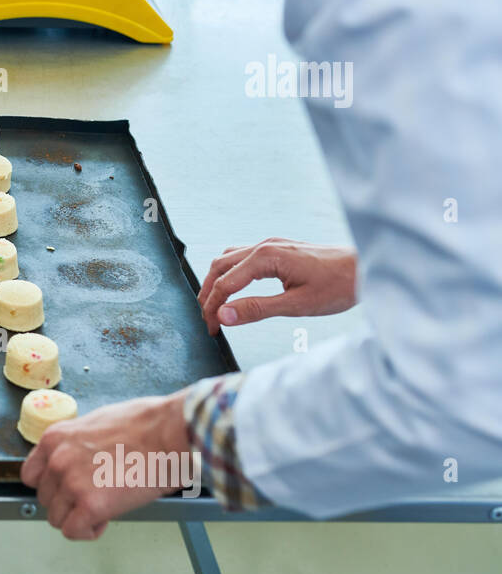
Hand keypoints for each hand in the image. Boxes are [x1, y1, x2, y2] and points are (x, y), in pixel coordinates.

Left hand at [20, 391, 189, 540]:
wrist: (169, 432)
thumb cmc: (145, 424)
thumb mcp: (95, 423)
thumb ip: (76, 444)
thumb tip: (77, 459)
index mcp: (55, 438)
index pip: (31, 475)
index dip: (51, 485)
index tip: (66, 489)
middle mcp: (56, 461)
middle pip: (45, 499)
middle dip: (67, 502)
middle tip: (94, 496)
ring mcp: (71, 484)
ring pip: (56, 518)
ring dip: (78, 517)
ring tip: (104, 505)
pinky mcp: (90, 505)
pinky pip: (73, 531)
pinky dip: (89, 530)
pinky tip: (107, 518)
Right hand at [197, 238, 356, 334]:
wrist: (367, 269)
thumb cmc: (339, 286)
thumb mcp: (296, 305)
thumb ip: (257, 309)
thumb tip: (223, 315)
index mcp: (266, 257)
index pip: (225, 283)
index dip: (213, 307)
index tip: (211, 329)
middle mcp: (265, 245)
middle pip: (220, 266)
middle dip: (209, 293)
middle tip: (207, 319)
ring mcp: (272, 244)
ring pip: (229, 259)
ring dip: (218, 281)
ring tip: (216, 305)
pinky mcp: (279, 248)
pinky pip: (244, 257)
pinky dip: (232, 273)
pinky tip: (236, 288)